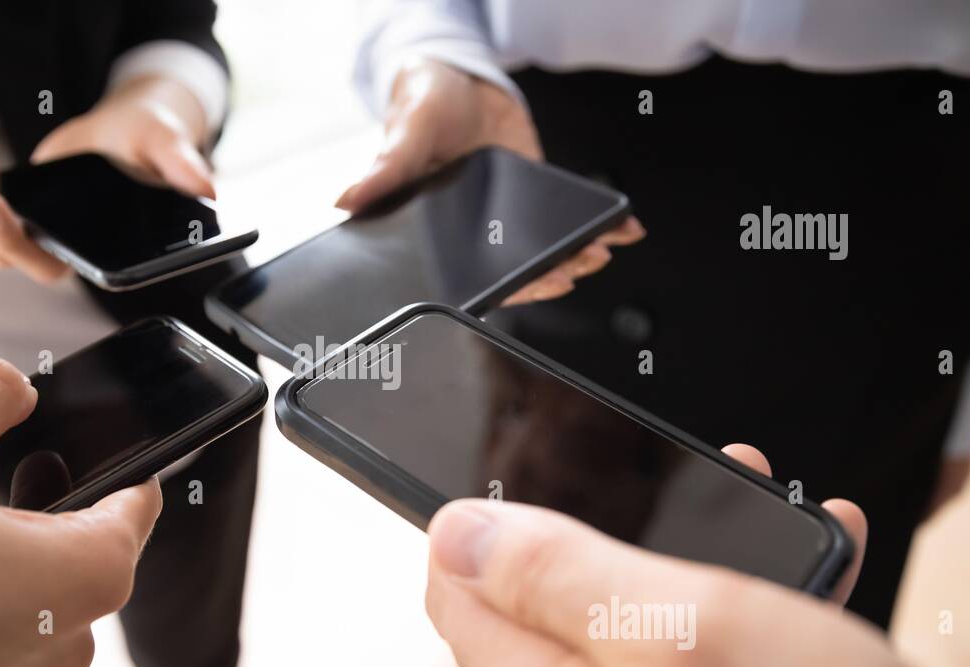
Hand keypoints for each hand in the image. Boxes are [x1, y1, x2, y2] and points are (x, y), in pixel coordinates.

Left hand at [0, 75, 214, 283]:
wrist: (130, 133)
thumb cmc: (149, 145)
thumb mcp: (164, 144)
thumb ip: (180, 164)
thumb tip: (206, 186)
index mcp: (95, 248)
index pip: (48, 265)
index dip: (13, 241)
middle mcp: (61, 247)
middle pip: (4, 253)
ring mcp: (34, 231)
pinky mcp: (16, 210)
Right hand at [336, 58, 643, 305]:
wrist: (455, 75)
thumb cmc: (420, 104)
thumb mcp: (404, 134)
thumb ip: (384, 169)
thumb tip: (346, 198)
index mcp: (439, 230)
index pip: (474, 274)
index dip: (508, 287)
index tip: (540, 285)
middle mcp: (476, 230)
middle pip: (517, 268)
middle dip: (553, 273)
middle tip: (580, 266)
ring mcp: (509, 214)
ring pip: (545, 250)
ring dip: (577, 254)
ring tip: (602, 249)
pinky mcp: (534, 193)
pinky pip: (566, 218)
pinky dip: (596, 224)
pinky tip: (623, 226)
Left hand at [424, 444, 965, 666]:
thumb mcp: (672, 630)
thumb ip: (555, 577)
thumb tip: (454, 533)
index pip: (458, 594)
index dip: (471, 522)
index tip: (501, 464)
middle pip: (551, 592)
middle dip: (599, 515)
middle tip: (647, 466)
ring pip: (646, 604)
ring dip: (691, 538)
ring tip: (750, 487)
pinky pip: (716, 640)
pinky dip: (756, 587)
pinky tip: (809, 556)